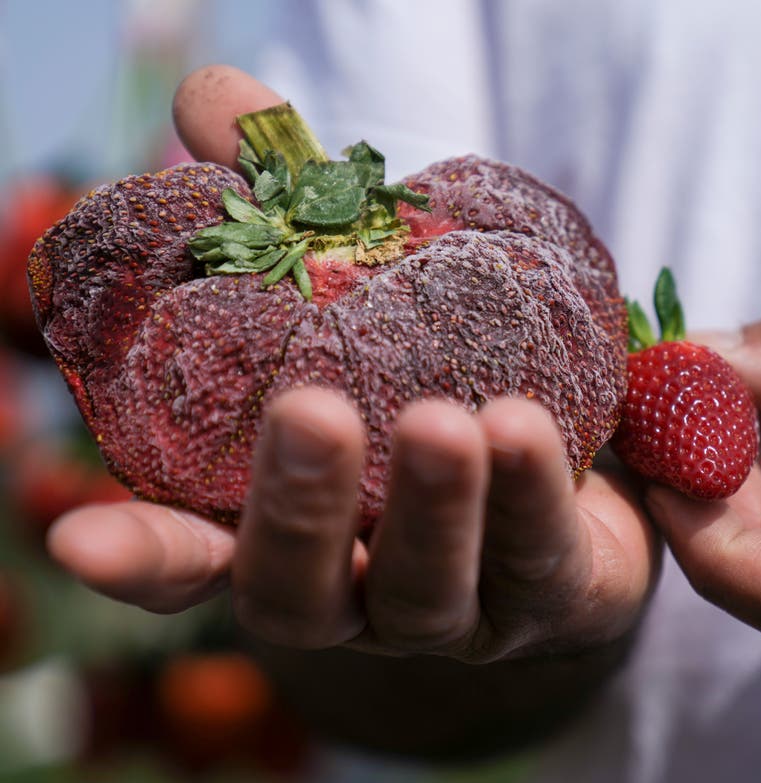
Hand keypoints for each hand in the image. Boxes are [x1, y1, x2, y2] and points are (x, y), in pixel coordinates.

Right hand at [46, 66, 657, 662]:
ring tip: (442, 419)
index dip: (141, 557)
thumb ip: (293, 209)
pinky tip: (525, 426)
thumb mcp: (369, 289)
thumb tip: (216, 100)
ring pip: (427, 589)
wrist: (588, 442)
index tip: (78, 536)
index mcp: (293, 530)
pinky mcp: (556, 596)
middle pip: (302, 590)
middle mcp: (358, 589)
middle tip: (310, 412)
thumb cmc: (447, 365)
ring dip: (432, 506)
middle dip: (299, 509)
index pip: (194, 562)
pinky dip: (530, 496)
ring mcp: (458, 608)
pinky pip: (540, 559)